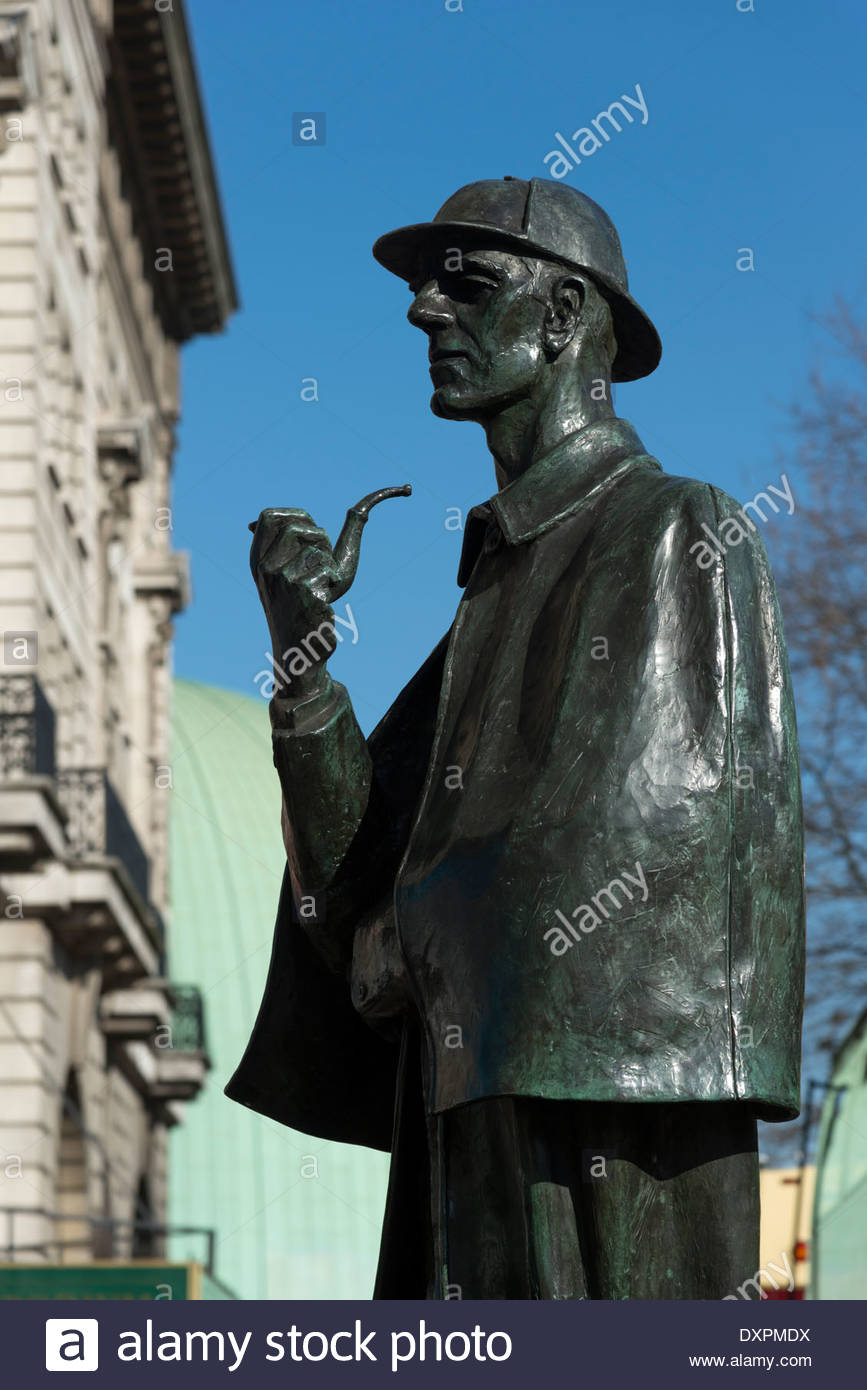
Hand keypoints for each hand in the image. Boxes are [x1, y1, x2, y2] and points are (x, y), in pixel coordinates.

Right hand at [249, 507, 339, 696]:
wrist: (300, 650)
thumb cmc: (297, 610)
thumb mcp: (280, 575)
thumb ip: (277, 548)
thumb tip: (255, 521)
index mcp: (258, 561)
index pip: (269, 516)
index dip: (296, 514)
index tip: (312, 528)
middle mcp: (265, 569)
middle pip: (297, 527)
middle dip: (320, 537)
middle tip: (324, 559)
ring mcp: (283, 581)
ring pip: (318, 550)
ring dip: (329, 564)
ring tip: (322, 586)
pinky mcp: (304, 592)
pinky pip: (329, 570)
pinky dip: (334, 582)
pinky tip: (324, 601)